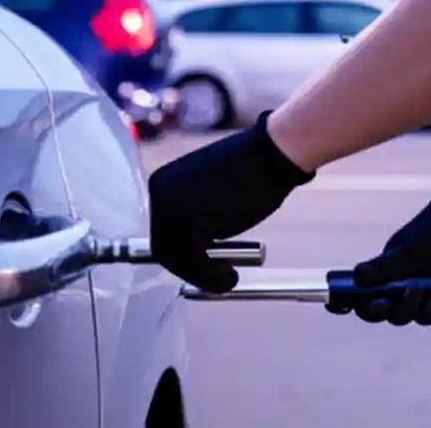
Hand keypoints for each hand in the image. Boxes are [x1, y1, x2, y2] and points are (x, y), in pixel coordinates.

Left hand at [148, 111, 313, 292]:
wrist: (272, 154)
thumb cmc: (253, 171)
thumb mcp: (215, 196)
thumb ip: (199, 221)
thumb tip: (196, 253)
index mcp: (162, 184)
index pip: (163, 232)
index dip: (184, 255)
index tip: (206, 265)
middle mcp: (158, 194)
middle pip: (164, 247)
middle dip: (192, 267)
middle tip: (219, 274)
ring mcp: (168, 207)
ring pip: (177, 258)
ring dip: (203, 275)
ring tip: (227, 276)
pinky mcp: (185, 221)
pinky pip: (192, 261)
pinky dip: (211, 276)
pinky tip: (230, 275)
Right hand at [328, 178, 430, 325]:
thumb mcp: (409, 252)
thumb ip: (385, 267)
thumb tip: (358, 276)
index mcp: (380, 270)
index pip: (356, 293)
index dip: (346, 302)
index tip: (341, 305)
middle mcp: (392, 283)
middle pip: (379, 311)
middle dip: (387, 309)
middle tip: (396, 299)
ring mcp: (412, 290)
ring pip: (404, 316)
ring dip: (415, 307)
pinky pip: (426, 315)